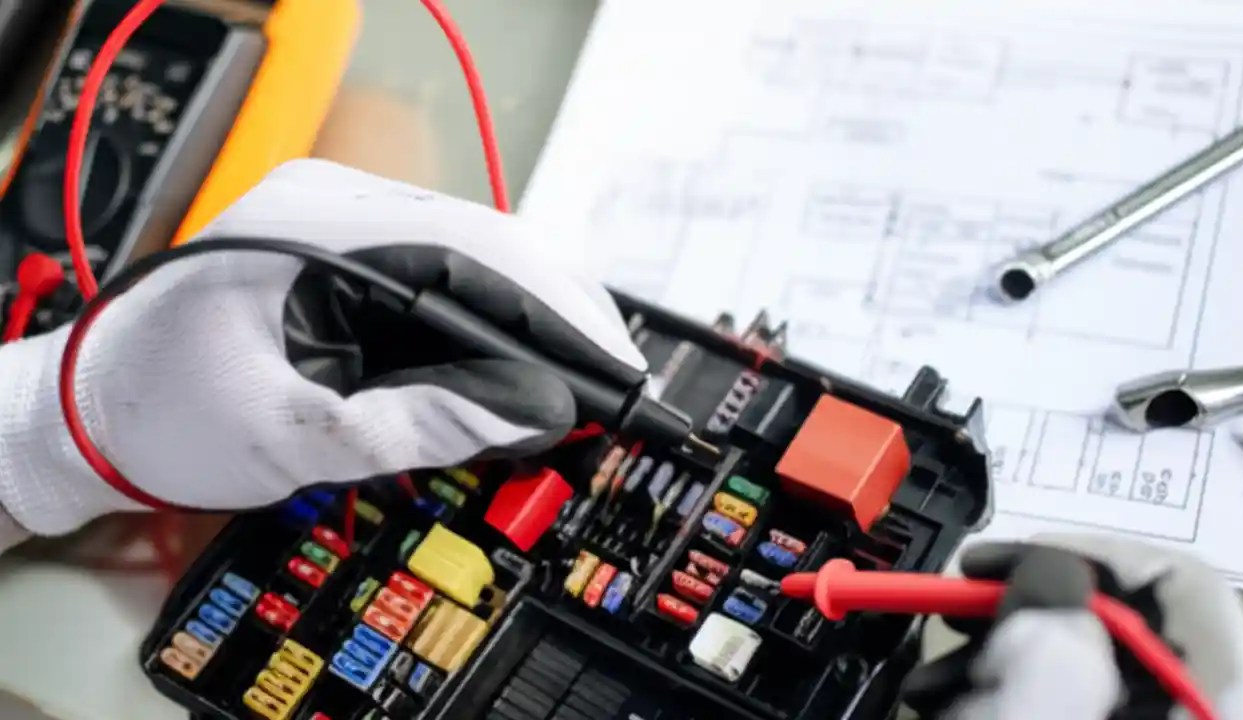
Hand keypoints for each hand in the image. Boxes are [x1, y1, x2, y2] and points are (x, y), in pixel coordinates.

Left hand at [0, 159, 644, 534]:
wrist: (84, 412)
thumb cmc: (162, 415)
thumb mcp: (297, 437)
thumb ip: (422, 424)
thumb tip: (534, 412)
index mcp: (314, 228)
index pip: (475, 248)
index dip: (559, 307)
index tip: (613, 363)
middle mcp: (332, 204)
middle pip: (488, 241)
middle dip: (560, 313)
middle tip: (615, 382)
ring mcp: (338, 221)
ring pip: (474, 256)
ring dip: (530, 318)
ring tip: (580, 379)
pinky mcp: (345, 252)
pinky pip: (444, 273)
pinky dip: (489, 320)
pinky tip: (519, 362)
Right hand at [901, 533, 1242, 719]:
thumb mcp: (1032, 719)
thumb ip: (1048, 642)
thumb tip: (1040, 570)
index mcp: (1216, 705)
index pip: (1181, 583)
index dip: (1080, 553)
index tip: (995, 559)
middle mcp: (1198, 715)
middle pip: (1130, 621)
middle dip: (1026, 605)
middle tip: (953, 607)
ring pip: (1091, 666)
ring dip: (1004, 653)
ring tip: (933, 675)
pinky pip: (1073, 701)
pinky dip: (1010, 692)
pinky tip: (954, 701)